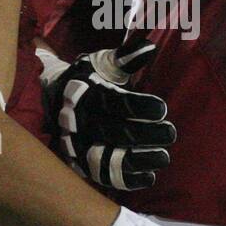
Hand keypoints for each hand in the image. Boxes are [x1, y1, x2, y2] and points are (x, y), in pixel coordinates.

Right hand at [40, 42, 173, 190]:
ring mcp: (78, 146)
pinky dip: (126, 180)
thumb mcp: (102, 63)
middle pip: (113, 132)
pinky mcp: (82, 165)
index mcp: (85, 95)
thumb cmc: (88, 79)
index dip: (138, 107)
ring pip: (107, 158)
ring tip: (163, 157)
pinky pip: (103, 177)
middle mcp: (79, 123)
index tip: (162, 108)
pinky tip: (149, 177)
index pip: (113, 103)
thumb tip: (148, 46)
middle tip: (170, 133)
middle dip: (144, 134)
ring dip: (137, 160)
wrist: (55, 100)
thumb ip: (125, 57)